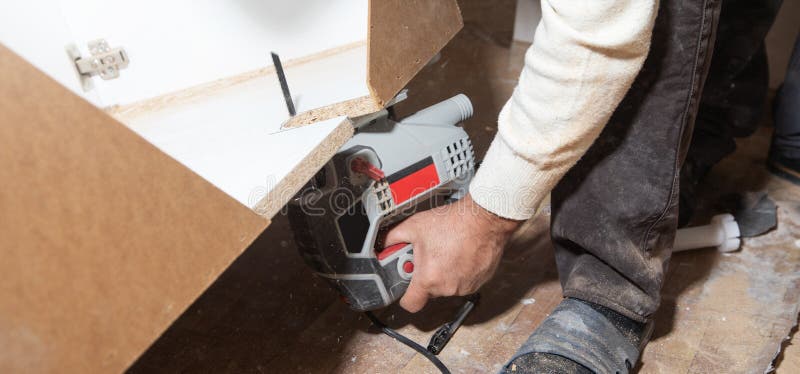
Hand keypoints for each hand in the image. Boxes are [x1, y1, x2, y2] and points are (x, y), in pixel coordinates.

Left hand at [385, 193, 520, 311]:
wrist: (485, 218)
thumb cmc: (454, 222)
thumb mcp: (415, 226)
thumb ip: (393, 238)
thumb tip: (383, 245)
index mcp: (429, 279)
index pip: (411, 304)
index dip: (405, 297)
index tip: (405, 286)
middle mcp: (448, 287)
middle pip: (430, 291)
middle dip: (427, 276)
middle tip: (429, 257)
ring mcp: (466, 286)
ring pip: (448, 286)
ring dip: (445, 273)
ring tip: (447, 251)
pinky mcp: (480, 282)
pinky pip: (464, 282)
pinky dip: (461, 271)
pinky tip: (461, 253)